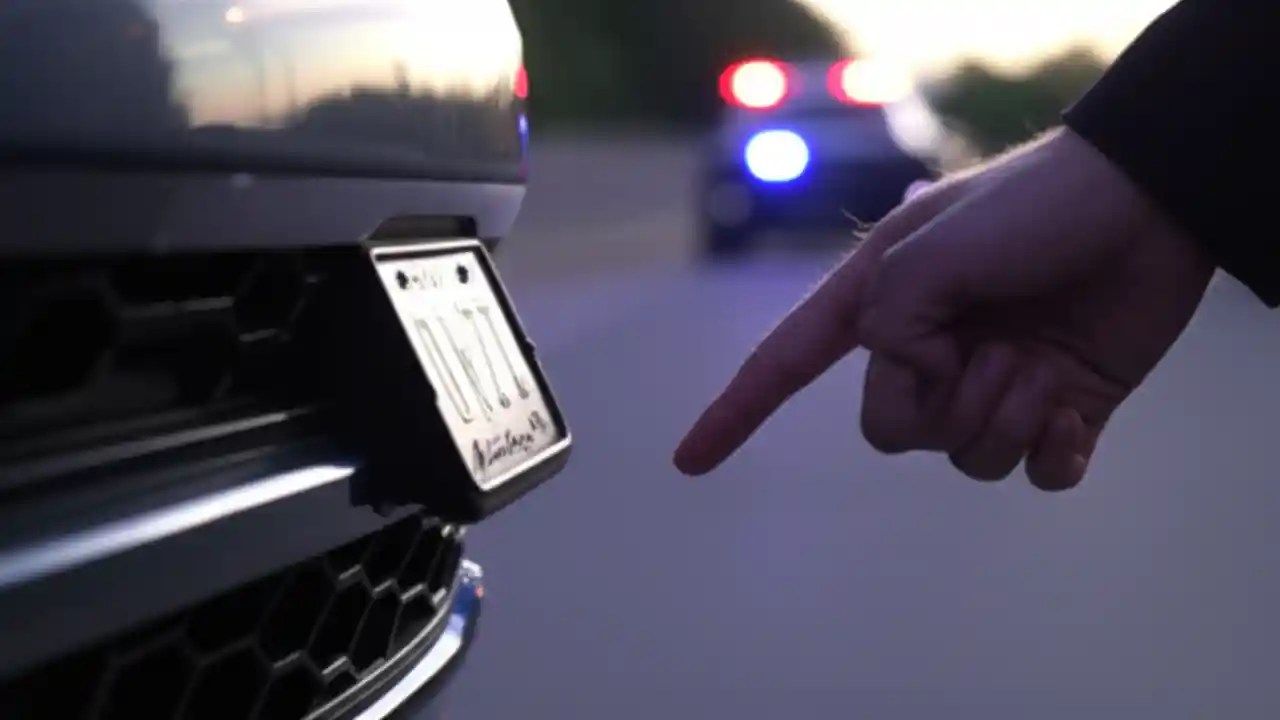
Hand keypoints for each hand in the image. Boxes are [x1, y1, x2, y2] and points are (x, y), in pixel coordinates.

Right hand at [674, 128, 1214, 489]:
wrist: (1152, 206)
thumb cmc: (1036, 208)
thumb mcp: (930, 246)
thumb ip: (888, 320)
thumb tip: (910, 377)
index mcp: (884, 300)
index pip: (790, 362)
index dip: (735, 413)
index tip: (689, 462)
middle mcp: (932, 346)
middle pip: (888, 430)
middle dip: (938, 403)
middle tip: (990, 348)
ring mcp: (992, 381)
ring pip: (964, 458)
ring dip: (1003, 416)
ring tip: (1040, 361)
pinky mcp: (1056, 408)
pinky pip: (1034, 476)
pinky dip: (1051, 456)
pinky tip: (1071, 412)